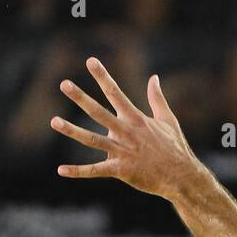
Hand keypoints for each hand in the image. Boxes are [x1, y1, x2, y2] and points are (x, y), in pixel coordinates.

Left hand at [52, 57, 203, 198]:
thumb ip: (157, 98)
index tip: (90, 61)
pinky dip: (78, 171)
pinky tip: (61, 170)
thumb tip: (154, 78)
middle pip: (98, 112)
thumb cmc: (175, 148)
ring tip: (54, 121)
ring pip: (92, 140)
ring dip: (72, 130)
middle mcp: (126, 132)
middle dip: (81, 97)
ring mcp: (122, 151)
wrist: (182, 176)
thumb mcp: (168, 119)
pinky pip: (95, 171)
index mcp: (136, 118)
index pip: (116, 92)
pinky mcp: (121, 170)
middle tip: (64, 84)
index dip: (102, 76)